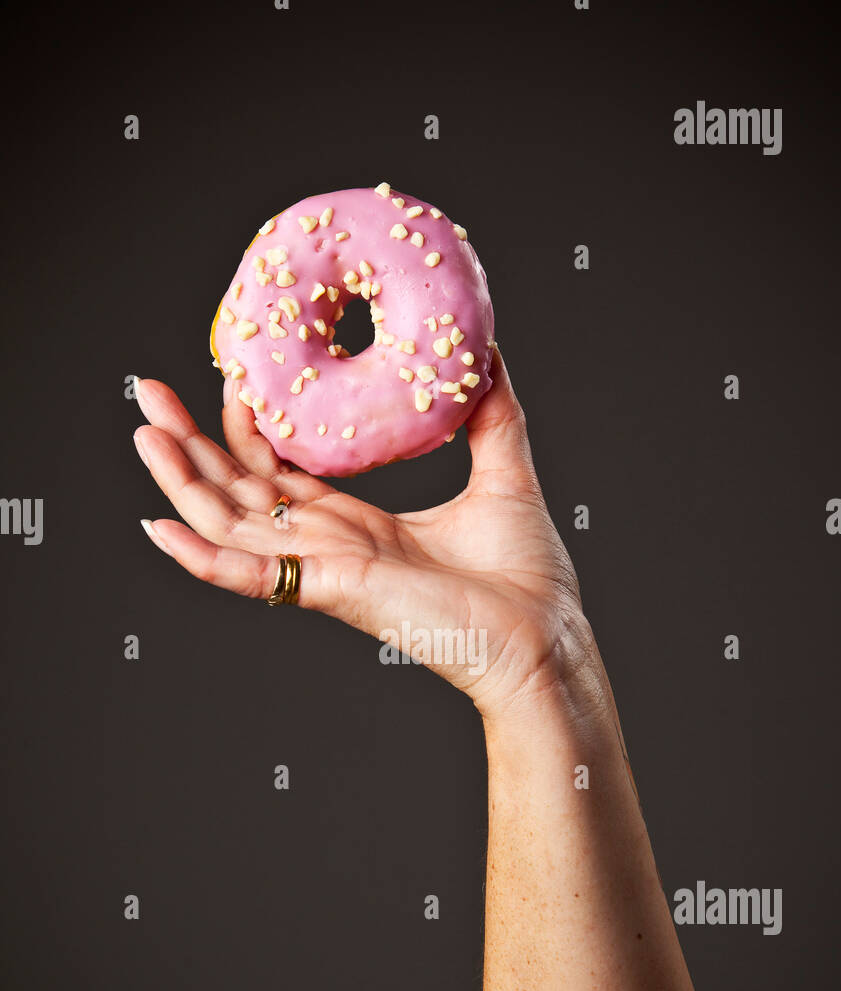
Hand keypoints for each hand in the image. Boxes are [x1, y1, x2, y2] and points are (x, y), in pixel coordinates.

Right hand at [134, 351, 589, 720]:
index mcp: (362, 528)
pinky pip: (250, 576)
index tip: (233, 380)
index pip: (282, 476)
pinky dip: (201, 557)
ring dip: (181, 483)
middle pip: (240, 495)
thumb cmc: (528, 578)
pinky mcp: (334, 589)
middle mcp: (334, 549)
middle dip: (190, 446)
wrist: (547, 638)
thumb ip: (490, 414)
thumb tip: (486, 352)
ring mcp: (328, 572)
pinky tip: (159, 526)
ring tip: (143, 433)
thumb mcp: (505, 473)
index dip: (249, 431)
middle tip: (149, 394)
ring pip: (232, 527)